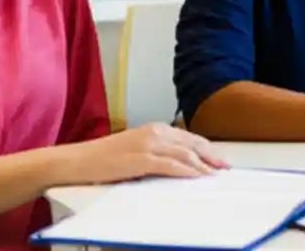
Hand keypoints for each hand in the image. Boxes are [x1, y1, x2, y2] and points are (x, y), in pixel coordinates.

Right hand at [59, 123, 228, 185]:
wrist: (78, 160)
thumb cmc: (105, 158)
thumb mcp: (137, 149)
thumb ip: (158, 152)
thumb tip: (181, 163)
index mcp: (155, 129)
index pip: (190, 138)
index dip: (208, 149)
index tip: (221, 159)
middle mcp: (155, 132)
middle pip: (192, 143)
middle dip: (212, 156)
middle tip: (226, 167)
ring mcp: (147, 145)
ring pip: (184, 153)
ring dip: (203, 165)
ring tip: (215, 175)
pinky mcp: (139, 159)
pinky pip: (169, 164)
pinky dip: (185, 170)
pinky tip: (195, 176)